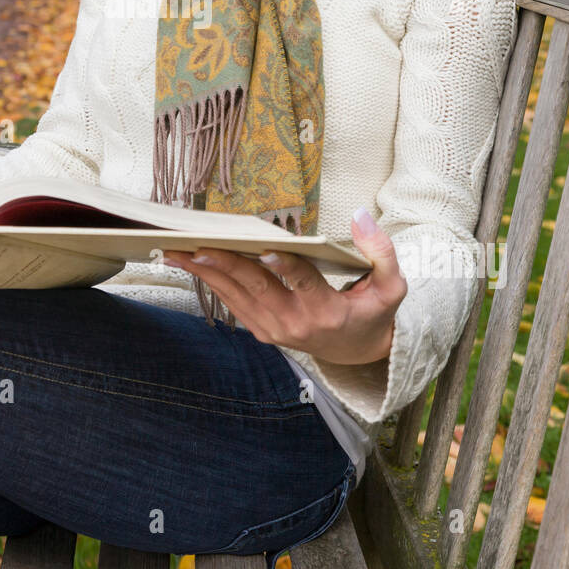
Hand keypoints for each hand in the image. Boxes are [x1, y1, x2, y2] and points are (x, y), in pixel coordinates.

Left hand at [162, 210, 406, 364]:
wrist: (358, 353)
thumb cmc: (374, 312)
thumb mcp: (392, 286)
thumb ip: (380, 250)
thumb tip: (362, 215)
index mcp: (327, 311)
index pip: (303, 283)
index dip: (285, 266)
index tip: (265, 248)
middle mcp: (296, 324)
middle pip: (257, 288)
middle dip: (225, 264)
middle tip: (197, 244)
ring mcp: (275, 330)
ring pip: (236, 296)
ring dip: (206, 272)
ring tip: (176, 251)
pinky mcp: (263, 332)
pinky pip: (233, 304)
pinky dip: (212, 283)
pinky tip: (191, 264)